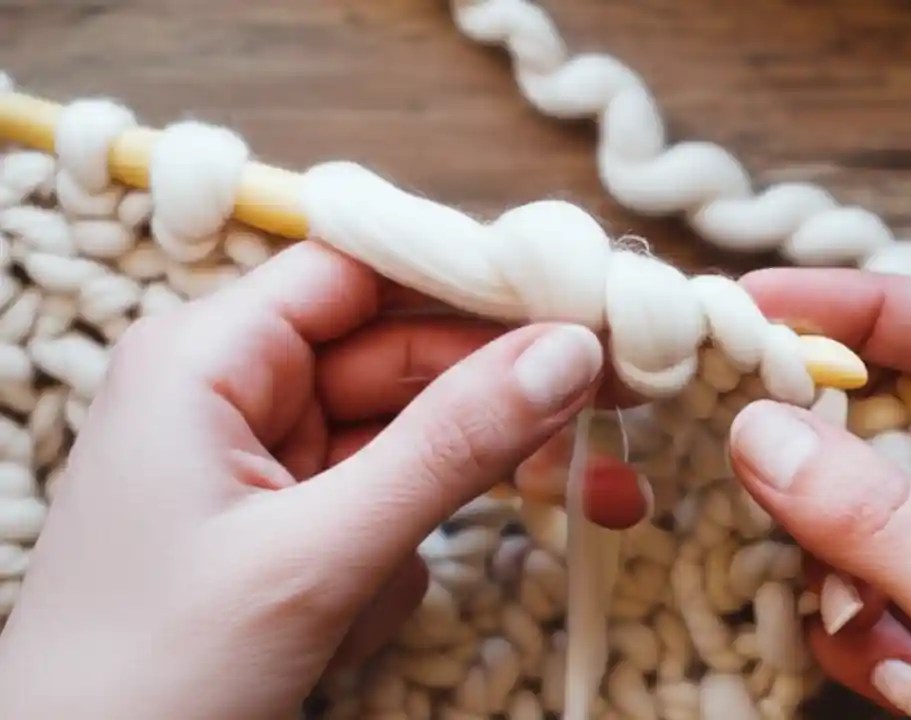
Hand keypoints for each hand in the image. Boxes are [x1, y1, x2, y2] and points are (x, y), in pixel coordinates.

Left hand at [0, 242, 609, 719]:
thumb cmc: (154, 676)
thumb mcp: (318, 554)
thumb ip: (450, 446)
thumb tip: (569, 353)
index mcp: (208, 356)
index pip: (363, 269)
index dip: (474, 274)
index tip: (582, 293)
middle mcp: (235, 391)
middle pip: (403, 351)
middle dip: (500, 395)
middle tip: (620, 402)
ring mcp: (262, 463)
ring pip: (405, 435)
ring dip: (456, 492)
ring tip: (540, 518)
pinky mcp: (285, 527)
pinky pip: (382, 503)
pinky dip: (403, 553)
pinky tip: (360, 621)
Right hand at [727, 269, 910, 718]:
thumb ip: (884, 525)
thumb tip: (760, 432)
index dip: (865, 310)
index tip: (757, 306)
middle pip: (910, 418)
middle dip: (838, 459)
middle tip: (752, 455)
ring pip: (874, 505)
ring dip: (844, 565)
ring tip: (870, 637)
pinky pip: (868, 581)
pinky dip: (853, 626)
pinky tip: (899, 685)